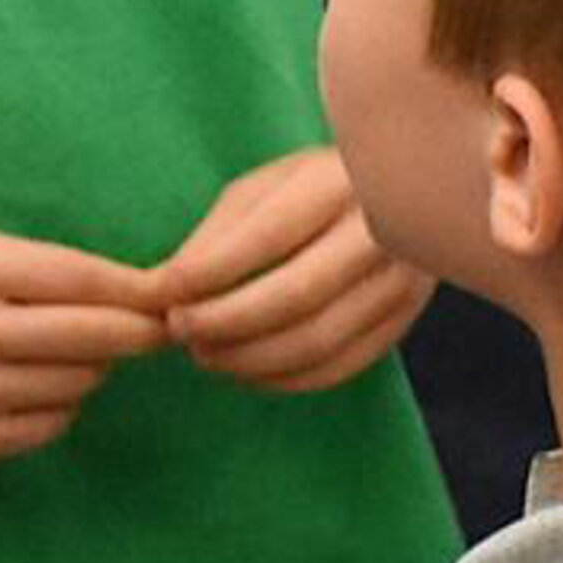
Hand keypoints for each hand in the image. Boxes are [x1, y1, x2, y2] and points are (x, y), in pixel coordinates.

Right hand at [0, 232, 167, 471]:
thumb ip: (34, 269)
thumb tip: (131, 290)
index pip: (86, 278)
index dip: (141, 291)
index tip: (175, 295)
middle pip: (101, 334)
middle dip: (139, 333)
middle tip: (159, 332)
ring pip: (86, 380)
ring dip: (93, 369)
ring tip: (64, 355)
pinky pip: (60, 419)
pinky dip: (61, 404)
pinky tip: (31, 391)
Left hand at [152, 148, 432, 393]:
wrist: (402, 202)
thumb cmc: (314, 191)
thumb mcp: (263, 191)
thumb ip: (215, 238)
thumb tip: (161, 291)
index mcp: (336, 184)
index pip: (267, 236)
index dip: (210, 271)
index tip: (164, 293)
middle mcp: (376, 234)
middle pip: (295, 296)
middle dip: (226, 322)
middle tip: (180, 332)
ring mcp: (397, 285)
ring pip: (316, 341)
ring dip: (250, 359)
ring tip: (205, 355)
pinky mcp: (400, 325)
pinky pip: (337, 367)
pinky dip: (283, 379)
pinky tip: (247, 372)